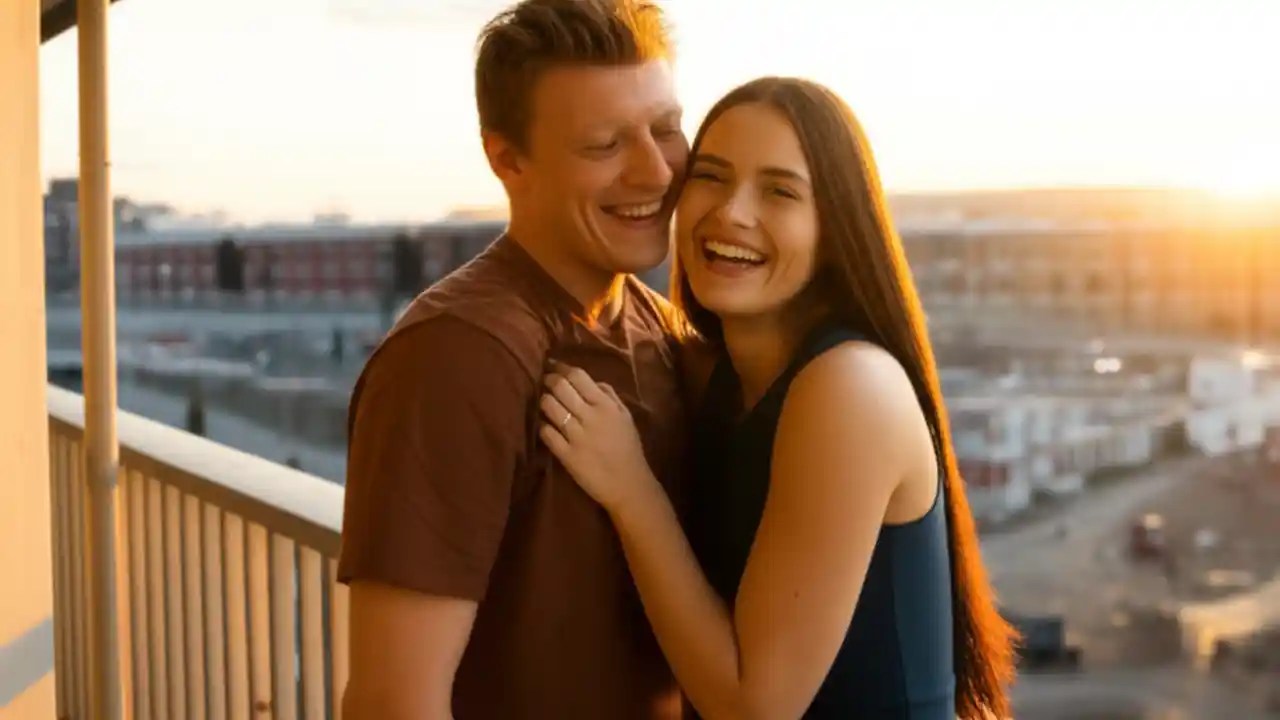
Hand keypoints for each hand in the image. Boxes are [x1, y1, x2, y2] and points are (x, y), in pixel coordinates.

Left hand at [539, 363, 657, 511]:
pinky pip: (547, 433)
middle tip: (544, 380)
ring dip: (544, 401)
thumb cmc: (628, 449)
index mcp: (606, 405)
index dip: (561, 367)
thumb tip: (592, 381)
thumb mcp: (625, 417)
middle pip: (560, 387)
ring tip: (545, 403)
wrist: (628, 485)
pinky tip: (547, 426)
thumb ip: (610, 396)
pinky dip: (544, 426)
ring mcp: (576, 436)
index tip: (553, 366)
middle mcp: (590, 417)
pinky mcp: (566, 455)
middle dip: (548, 380)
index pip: (578, 376)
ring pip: (549, 407)